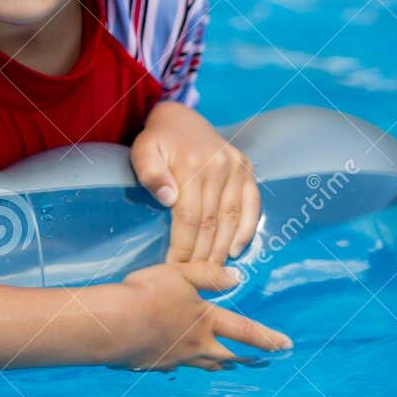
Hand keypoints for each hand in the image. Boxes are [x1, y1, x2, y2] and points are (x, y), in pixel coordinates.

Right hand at [104, 261, 290, 371]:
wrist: (115, 325)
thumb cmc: (149, 294)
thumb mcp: (181, 275)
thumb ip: (210, 275)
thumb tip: (238, 278)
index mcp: (207, 322)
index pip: (245, 331)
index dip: (268, 337)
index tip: (287, 346)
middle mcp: (197, 346)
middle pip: (228, 356)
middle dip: (246, 360)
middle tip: (259, 363)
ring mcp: (176, 359)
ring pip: (204, 364)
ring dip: (219, 364)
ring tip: (225, 364)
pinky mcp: (155, 365)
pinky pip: (176, 366)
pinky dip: (183, 363)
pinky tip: (176, 361)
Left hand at [131, 101, 261, 262]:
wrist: (180, 119)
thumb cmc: (158, 141)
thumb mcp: (144, 151)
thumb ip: (150, 173)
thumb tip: (168, 198)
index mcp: (192, 165)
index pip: (189, 217)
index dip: (183, 246)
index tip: (175, 268)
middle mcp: (219, 166)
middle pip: (212, 222)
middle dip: (202, 255)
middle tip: (194, 277)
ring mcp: (237, 167)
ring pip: (233, 217)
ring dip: (224, 248)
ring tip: (213, 271)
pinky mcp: (247, 168)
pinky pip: (253, 204)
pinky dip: (247, 230)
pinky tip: (237, 250)